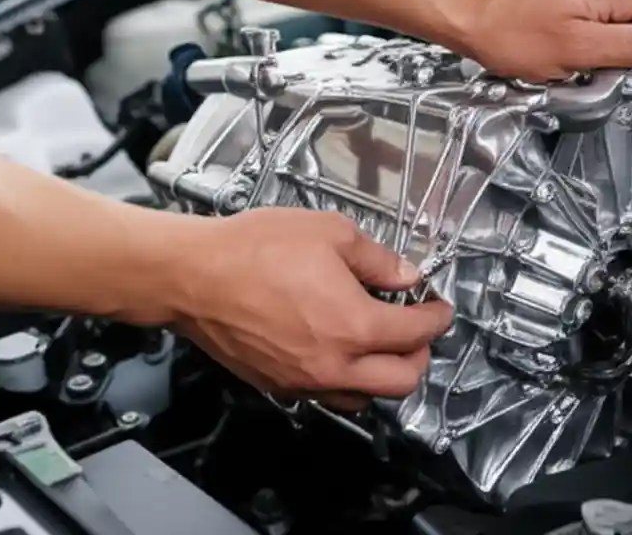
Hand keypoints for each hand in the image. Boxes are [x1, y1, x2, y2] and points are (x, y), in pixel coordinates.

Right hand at [170, 209, 452, 410]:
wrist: (192, 276)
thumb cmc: (255, 249)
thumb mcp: (330, 233)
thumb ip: (377, 259)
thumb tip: (405, 276)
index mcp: (355, 327)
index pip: (416, 334)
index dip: (436, 318)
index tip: (439, 308)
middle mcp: (334, 366)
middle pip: (401, 383)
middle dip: (418, 357)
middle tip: (415, 331)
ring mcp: (303, 382)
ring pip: (364, 399)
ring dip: (381, 376)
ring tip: (377, 345)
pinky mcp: (277, 386)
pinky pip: (325, 396)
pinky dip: (343, 380)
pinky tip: (335, 350)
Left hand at [447, 0, 631, 80]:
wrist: (464, 13)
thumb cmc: (510, 33)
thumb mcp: (578, 50)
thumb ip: (631, 47)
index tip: (617, 65)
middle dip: (618, 48)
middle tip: (586, 64)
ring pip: (608, 20)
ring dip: (593, 44)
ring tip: (563, 56)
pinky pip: (583, 17)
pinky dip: (573, 36)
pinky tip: (550, 46)